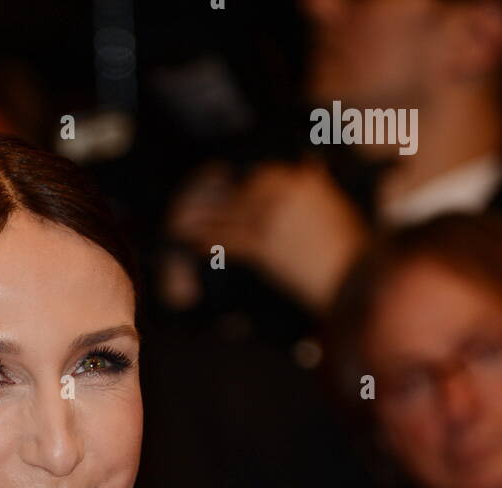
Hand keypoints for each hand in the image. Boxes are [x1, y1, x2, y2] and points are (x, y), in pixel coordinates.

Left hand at [165, 157, 368, 311]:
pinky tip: (195, 246)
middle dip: (221, 203)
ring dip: (206, 221)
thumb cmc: (351, 244)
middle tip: (197, 205)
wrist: (355, 274)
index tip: (229, 187)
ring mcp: (272, 220)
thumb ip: (318, 181)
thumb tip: (309, 161)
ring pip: (232, 217)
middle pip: (243, 194)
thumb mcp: (338, 202)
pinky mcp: (265, 247)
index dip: (243, 185)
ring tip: (185, 224)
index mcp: (303, 181)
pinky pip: (231, 242)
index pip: (263, 176)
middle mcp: (284, 194)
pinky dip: (210, 243)